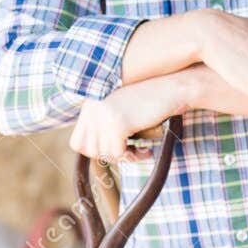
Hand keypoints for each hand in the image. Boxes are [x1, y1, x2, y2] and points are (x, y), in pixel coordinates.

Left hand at [69, 71, 193, 161]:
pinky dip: (134, 157)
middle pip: (89, 151)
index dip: (95, 151)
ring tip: (140, 151)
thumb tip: (94, 154)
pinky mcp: (118, 124)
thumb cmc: (150, 103)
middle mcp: (92, 110)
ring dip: (124, 158)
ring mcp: (103, 116)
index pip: (77, 143)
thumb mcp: (120, 111)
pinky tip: (147, 151)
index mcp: (89, 106)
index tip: (114, 150)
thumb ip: (103, 126)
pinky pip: (119, 153)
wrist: (171, 90)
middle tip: (130, 152)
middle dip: (110, 156)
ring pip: (104, 154)